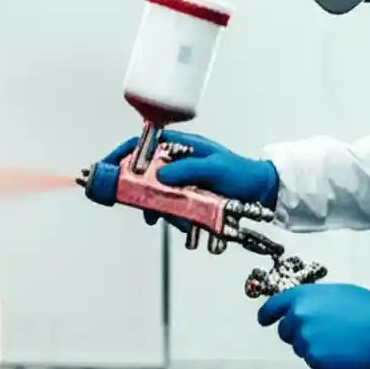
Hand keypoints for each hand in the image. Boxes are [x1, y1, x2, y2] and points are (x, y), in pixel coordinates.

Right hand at [103, 130, 279, 229]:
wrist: (263, 192)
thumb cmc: (242, 174)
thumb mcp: (215, 168)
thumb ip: (187, 170)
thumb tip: (160, 175)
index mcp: (181, 145)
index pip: (142, 145)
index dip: (121, 155)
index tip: (107, 168)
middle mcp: (176, 160)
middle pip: (143, 171)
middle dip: (137, 189)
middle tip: (134, 203)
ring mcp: (180, 179)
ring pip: (155, 192)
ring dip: (158, 207)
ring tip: (169, 218)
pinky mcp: (187, 196)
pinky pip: (169, 206)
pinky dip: (169, 216)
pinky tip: (177, 223)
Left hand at [257, 283, 369, 368]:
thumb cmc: (369, 310)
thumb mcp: (336, 293)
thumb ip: (314, 301)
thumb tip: (307, 309)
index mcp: (303, 297)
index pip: (274, 306)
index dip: (267, 314)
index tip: (264, 319)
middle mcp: (299, 317)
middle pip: (285, 330)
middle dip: (298, 332)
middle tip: (321, 332)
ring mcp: (306, 339)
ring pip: (300, 347)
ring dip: (313, 346)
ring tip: (338, 340)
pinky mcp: (316, 359)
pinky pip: (313, 362)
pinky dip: (324, 361)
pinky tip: (341, 352)